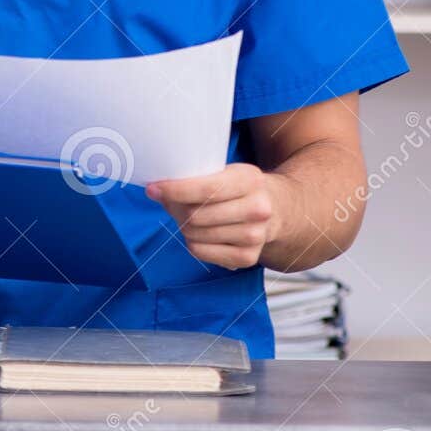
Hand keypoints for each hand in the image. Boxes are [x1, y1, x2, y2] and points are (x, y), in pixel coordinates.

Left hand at [145, 163, 286, 268]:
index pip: (205, 189)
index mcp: (251, 180)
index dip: (174, 190)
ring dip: (183, 225)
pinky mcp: (248, 258)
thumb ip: (194, 178)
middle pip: (195, 215)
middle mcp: (258, 209)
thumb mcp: (224, 172)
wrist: (276, 209)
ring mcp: (255, 236)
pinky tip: (203, 232)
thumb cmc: (238, 188)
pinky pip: (199, 251)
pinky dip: (192, 242)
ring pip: (195, 234)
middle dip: (175, 208)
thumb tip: (156, 190)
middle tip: (173, 202)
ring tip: (192, 216)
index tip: (153, 188)